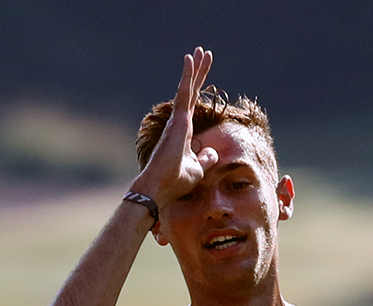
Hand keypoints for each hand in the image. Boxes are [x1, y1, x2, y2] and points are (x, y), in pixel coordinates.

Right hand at [134, 48, 216, 203]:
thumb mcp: (197, 169)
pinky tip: (190, 60)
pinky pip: (184, 94)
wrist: (159, 188)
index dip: (199, 87)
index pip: (193, 103)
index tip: (203, 71)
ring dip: (194, 69)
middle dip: (198, 72)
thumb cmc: (174, 181)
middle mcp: (178, 122)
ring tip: (200, 51)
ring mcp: (177, 120)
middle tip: (203, 52)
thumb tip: (213, 152)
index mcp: (183, 131)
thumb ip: (206, 158)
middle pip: (191, 91)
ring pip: (187, 88)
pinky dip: (187, 76)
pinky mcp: (177, 120)